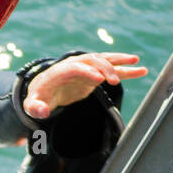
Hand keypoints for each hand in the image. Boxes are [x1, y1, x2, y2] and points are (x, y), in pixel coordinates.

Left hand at [23, 52, 147, 119]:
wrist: (44, 89)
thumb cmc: (38, 97)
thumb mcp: (32, 104)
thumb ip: (35, 108)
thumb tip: (42, 111)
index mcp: (60, 71)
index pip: (75, 67)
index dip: (87, 72)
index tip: (99, 79)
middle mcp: (75, 65)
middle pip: (92, 61)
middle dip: (104, 68)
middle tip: (114, 80)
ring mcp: (86, 68)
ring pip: (105, 61)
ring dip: (120, 61)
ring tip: (136, 62)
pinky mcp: (94, 75)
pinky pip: (112, 70)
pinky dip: (126, 70)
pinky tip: (140, 70)